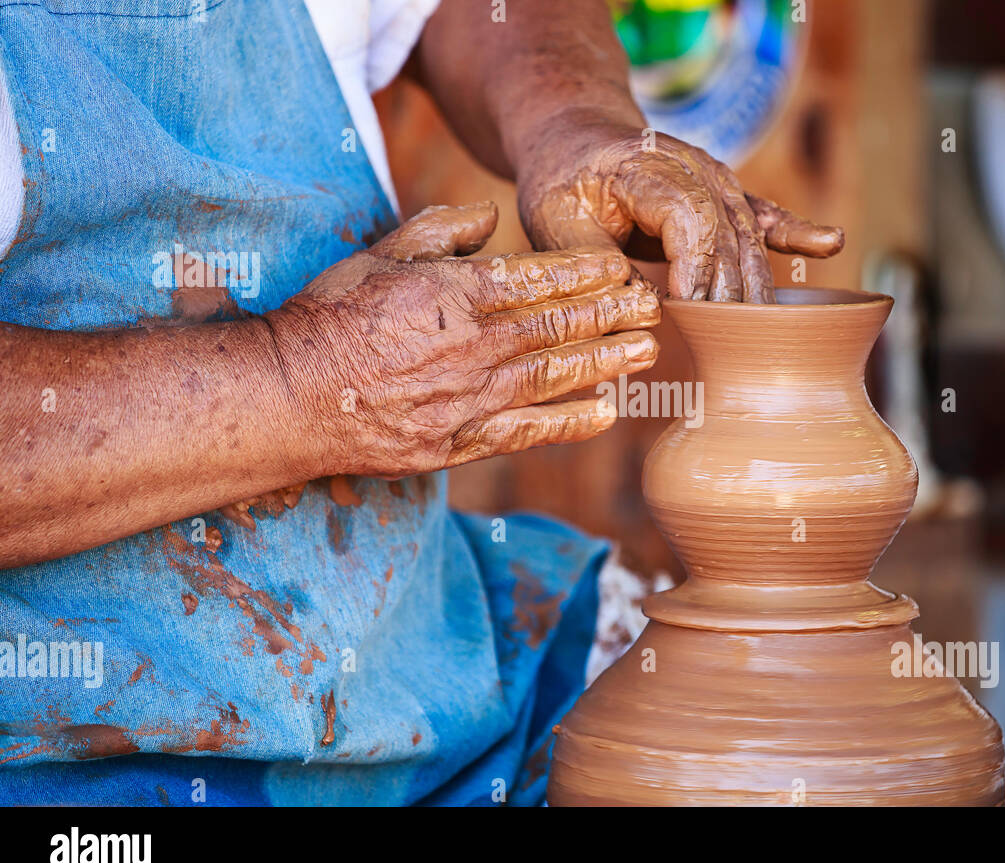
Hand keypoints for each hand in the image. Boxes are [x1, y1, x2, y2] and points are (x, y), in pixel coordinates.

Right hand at [264, 201, 658, 477]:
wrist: (288, 396)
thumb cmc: (331, 317)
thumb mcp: (379, 253)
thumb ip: (440, 231)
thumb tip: (491, 215)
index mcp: (453, 295)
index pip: (536, 280)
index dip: (586, 275)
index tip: (623, 270)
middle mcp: (471, 347)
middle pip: (557, 327)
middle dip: (611, 315)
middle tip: (654, 307)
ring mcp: (468, 399)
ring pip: (554, 377)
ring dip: (605, 363)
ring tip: (645, 352)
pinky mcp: (458, 443)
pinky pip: (527, 432)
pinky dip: (569, 423)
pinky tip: (605, 413)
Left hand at [515, 110, 844, 302]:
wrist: (577, 144)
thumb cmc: (563, 187)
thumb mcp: (557, 225)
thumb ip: (598, 265)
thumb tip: (642, 307)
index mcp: (647, 167)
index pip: (689, 216)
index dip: (695, 265)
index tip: (686, 308)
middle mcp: (692, 168)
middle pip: (726, 233)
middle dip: (727, 291)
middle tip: (723, 342)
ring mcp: (716, 179)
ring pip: (748, 237)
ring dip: (755, 287)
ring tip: (766, 334)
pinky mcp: (729, 196)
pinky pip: (767, 216)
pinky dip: (797, 233)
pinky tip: (829, 243)